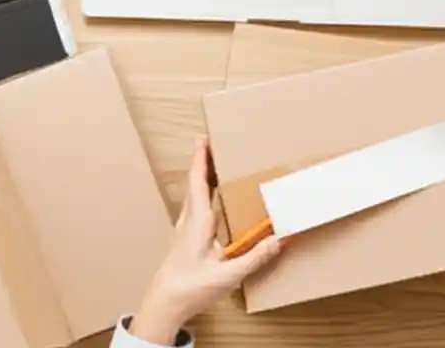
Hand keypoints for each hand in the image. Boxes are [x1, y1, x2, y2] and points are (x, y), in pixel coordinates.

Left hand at [129, 137, 283, 345]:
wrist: (163, 305)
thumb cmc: (191, 288)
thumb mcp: (229, 275)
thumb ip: (256, 257)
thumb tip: (281, 238)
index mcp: (197, 222)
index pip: (198, 182)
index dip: (201, 160)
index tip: (203, 138)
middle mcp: (188, 220)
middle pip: (195, 183)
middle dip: (204, 162)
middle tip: (214, 144)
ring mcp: (183, 229)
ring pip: (192, 195)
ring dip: (202, 177)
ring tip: (215, 166)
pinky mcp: (183, 238)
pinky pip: (193, 207)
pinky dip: (201, 194)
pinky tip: (210, 201)